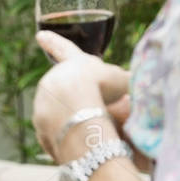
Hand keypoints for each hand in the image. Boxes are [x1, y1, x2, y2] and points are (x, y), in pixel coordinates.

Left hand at [32, 31, 130, 161]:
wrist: (75, 107)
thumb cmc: (103, 86)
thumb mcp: (122, 80)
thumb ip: (128, 83)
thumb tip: (140, 89)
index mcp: (73, 63)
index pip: (64, 49)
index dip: (54, 42)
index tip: (39, 35)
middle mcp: (53, 80)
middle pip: (66, 88)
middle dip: (78, 98)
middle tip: (93, 108)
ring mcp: (43, 103)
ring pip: (60, 113)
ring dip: (74, 120)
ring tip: (93, 130)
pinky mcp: (40, 126)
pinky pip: (56, 134)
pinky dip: (67, 138)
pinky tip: (81, 145)